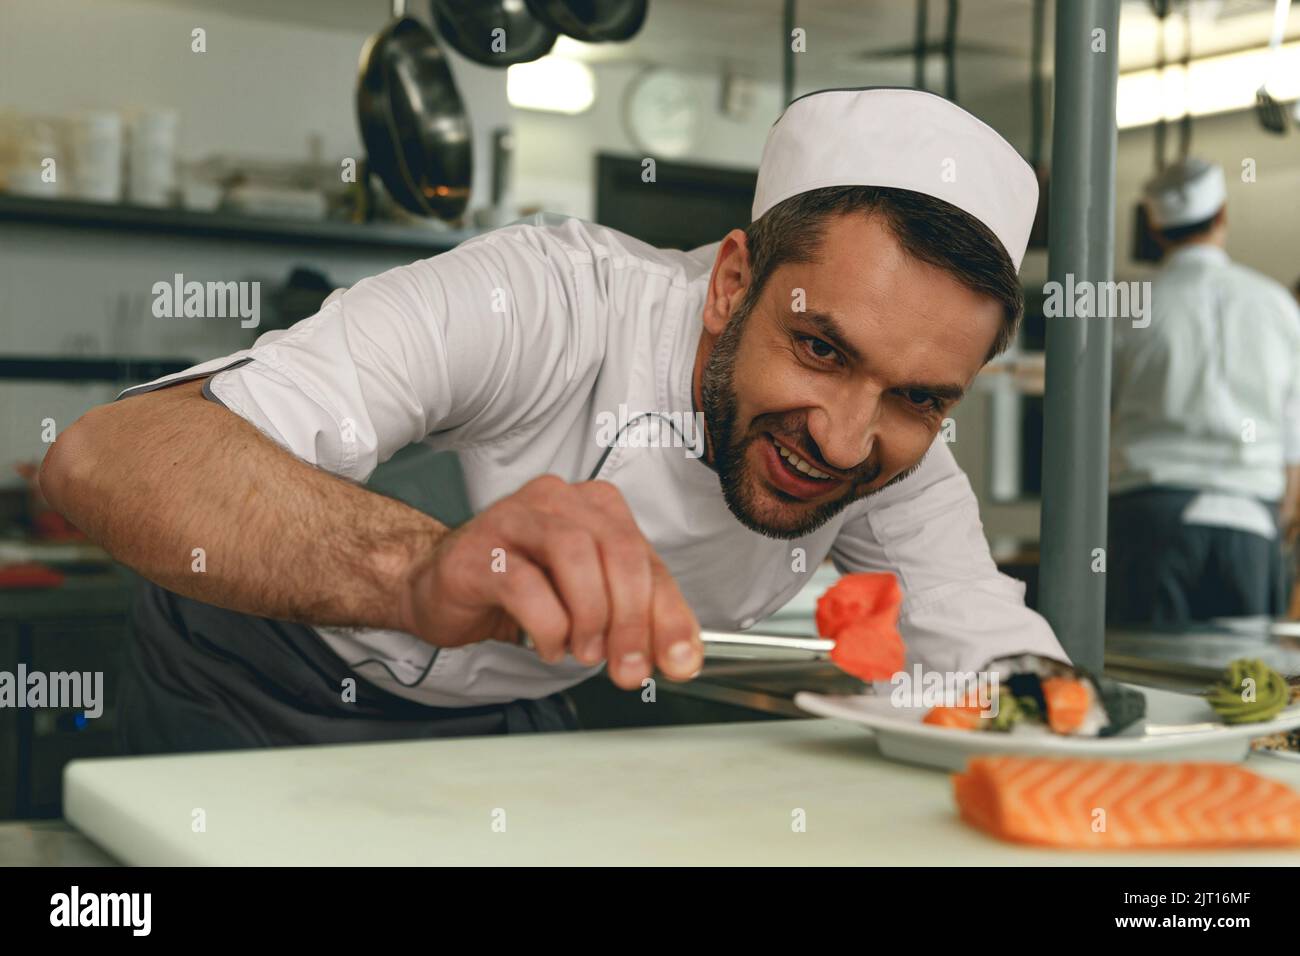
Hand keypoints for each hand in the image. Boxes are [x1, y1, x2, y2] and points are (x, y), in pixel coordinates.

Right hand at [397, 476, 702, 688]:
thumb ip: (636, 624)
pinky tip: (548, 645)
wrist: (437, 586)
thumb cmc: (517, 587)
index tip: (679, 661)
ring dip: (590, 616)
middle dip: (632, 618)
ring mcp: (516, 519)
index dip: (668, 615)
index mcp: (596, 507)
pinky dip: (548, 626)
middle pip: (618, 550)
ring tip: (584, 651)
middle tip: (627, 665)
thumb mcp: (590, 604)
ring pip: (576, 556)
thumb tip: (678, 657)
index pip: (649, 559)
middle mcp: (560, 501)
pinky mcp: (480, 549)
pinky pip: (526, 585)